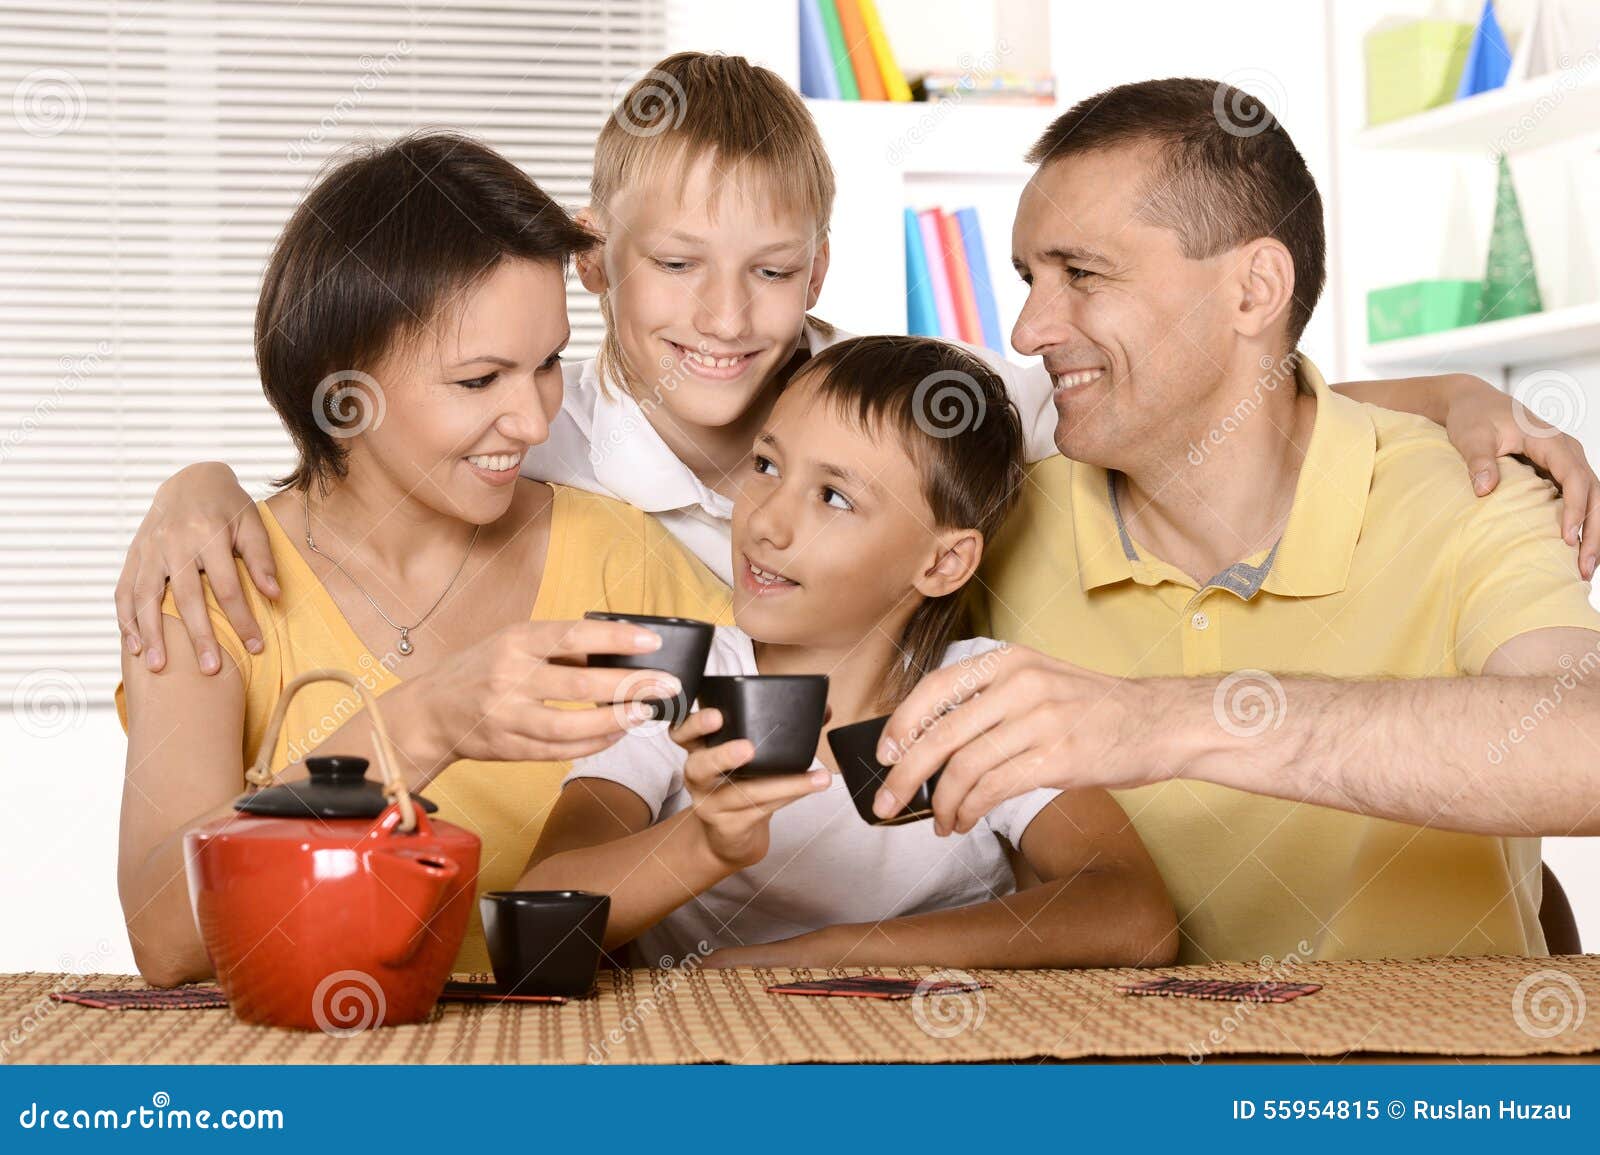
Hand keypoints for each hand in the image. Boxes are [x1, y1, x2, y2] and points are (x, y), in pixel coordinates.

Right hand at [115, 462, 276, 672]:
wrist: (190, 480)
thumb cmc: (229, 507)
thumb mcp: (252, 524)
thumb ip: (261, 560)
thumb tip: (274, 596)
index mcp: (208, 533)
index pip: (227, 586)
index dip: (242, 619)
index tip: (256, 648)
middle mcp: (174, 542)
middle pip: (186, 597)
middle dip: (198, 636)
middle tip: (210, 671)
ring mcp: (148, 549)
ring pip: (145, 597)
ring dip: (151, 634)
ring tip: (159, 667)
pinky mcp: (133, 555)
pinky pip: (123, 590)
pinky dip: (125, 619)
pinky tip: (133, 646)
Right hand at [386, 618, 686, 781]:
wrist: (430, 711)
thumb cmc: (481, 668)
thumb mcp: (512, 641)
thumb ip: (558, 646)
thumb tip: (618, 645)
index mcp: (515, 642)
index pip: (572, 635)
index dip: (615, 638)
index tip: (651, 641)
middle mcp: (509, 678)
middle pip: (580, 684)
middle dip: (630, 686)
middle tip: (665, 685)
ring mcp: (507, 717)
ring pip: (571, 726)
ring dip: (614, 722)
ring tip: (644, 714)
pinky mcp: (509, 747)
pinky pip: (559, 751)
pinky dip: (592, 745)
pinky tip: (615, 735)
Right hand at [669, 707, 829, 869]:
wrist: (730, 837)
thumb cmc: (739, 785)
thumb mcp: (748, 757)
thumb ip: (776, 732)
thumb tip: (823, 711)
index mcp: (700, 750)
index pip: (682, 733)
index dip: (694, 724)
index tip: (715, 715)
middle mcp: (698, 778)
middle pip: (699, 766)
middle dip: (722, 755)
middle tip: (748, 748)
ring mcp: (711, 805)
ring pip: (743, 793)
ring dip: (783, 783)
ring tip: (814, 776)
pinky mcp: (729, 827)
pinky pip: (761, 810)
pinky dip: (790, 796)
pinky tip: (810, 787)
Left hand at [874, 644, 1170, 834]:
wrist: (1160, 722)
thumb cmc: (1094, 710)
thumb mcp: (1039, 682)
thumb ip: (989, 702)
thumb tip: (929, 741)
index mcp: (1009, 660)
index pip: (935, 687)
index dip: (901, 724)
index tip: (884, 755)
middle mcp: (1020, 684)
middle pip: (941, 734)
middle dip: (905, 776)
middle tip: (887, 804)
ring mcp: (1040, 719)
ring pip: (964, 768)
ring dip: (942, 804)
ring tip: (941, 821)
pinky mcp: (1058, 757)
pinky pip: (993, 789)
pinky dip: (969, 811)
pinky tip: (965, 821)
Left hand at [1442, 377, 1599, 577]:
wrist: (1472, 402)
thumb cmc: (1472, 417)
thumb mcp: (1470, 435)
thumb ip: (1478, 460)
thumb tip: (1484, 489)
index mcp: (1551, 441)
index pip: (1574, 477)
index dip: (1574, 509)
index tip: (1566, 538)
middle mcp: (1567, 451)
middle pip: (1594, 493)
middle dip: (1593, 530)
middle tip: (1584, 568)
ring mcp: (1565, 461)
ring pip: (1592, 499)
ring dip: (1591, 532)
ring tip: (1584, 569)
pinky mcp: (1557, 471)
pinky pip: (1578, 499)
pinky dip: (1581, 524)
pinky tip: (1574, 551)